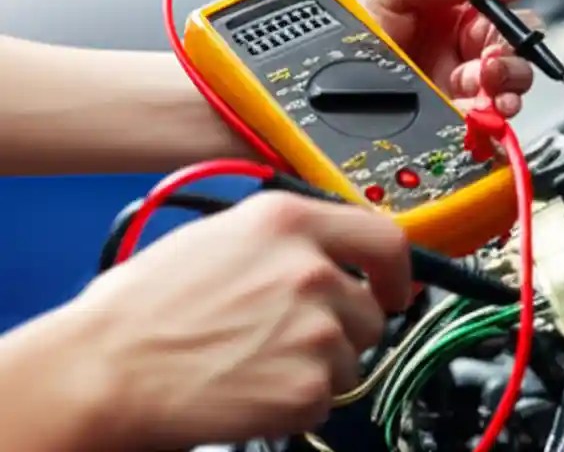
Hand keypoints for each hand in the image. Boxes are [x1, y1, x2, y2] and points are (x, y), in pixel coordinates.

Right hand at [70, 192, 410, 448]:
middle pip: (371, 310)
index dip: (397, 271)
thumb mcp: (217, 239)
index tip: (395, 288)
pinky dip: (295, 403)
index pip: (385, 239)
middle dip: (342, 330)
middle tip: (290, 341)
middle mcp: (312, 270)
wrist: (103, 371)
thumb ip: (284, 240)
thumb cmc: (142, 309)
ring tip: (256, 363)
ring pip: (353, 359)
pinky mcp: (309, 385)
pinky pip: (326, 399)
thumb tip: (331, 253)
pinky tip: (250, 389)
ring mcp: (316, 329)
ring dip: (317, 367)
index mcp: (288, 222)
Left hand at [350, 0, 540, 116]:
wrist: (326, 103)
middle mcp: (459, 45)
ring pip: (514, 74)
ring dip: (511, 74)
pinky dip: (501, 110)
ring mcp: (464, 84)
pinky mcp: (463, 120)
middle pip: (513, 33)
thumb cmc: (342, 46)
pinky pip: (499, 113)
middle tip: (491, 51)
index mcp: (445, 9)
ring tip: (488, 79)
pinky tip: (488, 107)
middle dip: (512, 39)